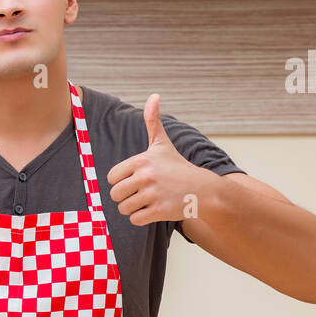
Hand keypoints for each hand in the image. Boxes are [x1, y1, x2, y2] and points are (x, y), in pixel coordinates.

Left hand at [105, 93, 208, 225]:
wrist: (204, 190)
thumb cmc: (178, 167)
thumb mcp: (163, 144)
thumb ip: (152, 121)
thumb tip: (154, 96)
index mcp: (142, 160)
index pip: (111, 177)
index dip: (121, 181)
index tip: (135, 180)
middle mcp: (146, 176)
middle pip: (115, 194)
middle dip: (125, 197)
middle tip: (141, 193)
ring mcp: (153, 194)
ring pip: (123, 208)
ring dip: (133, 209)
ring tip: (148, 201)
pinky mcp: (159, 211)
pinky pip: (135, 220)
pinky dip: (141, 218)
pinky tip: (154, 210)